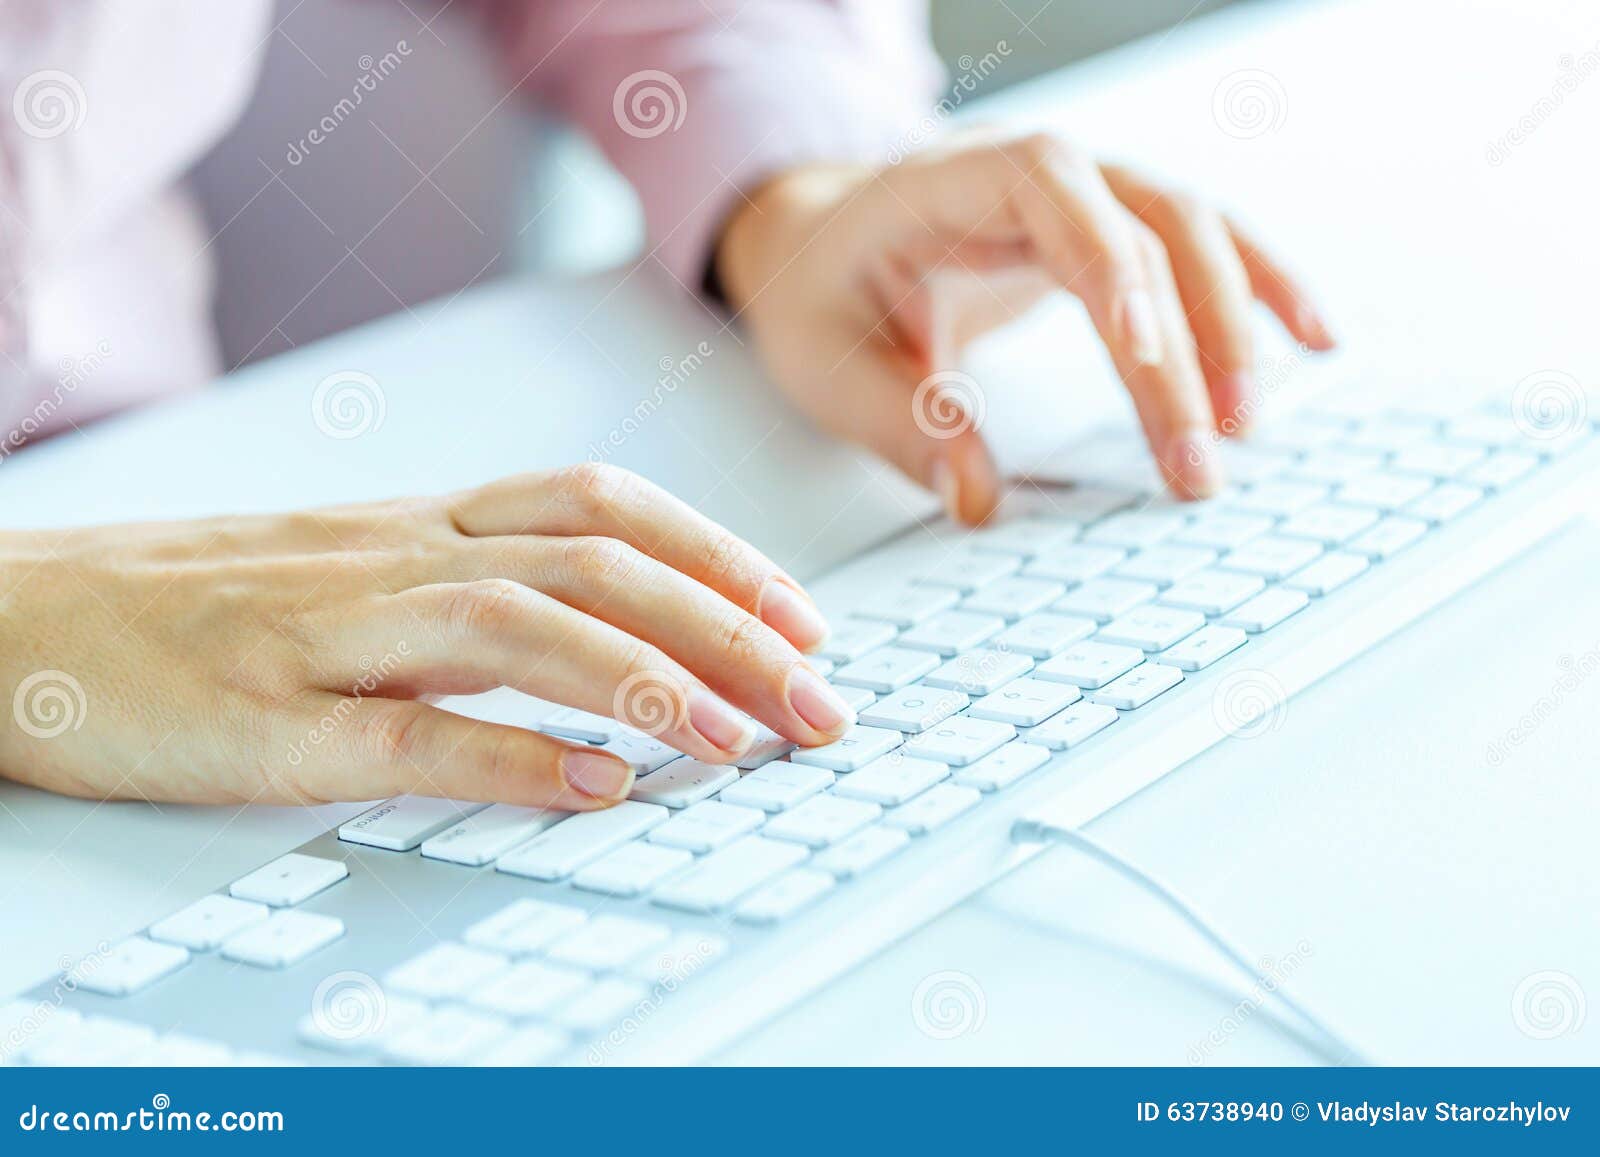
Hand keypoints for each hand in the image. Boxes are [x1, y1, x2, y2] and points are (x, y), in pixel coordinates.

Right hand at [0, 465, 853, 807]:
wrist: (18, 616)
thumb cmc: (199, 603)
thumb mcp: (353, 570)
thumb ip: (469, 588)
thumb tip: (606, 637)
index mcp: (419, 522)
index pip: (601, 504)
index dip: (717, 553)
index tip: (801, 615)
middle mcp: (394, 556)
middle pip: (594, 561)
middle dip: (725, 625)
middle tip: (816, 700)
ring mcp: (331, 632)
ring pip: (517, 624)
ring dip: (644, 678)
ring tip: (737, 739)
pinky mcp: (269, 719)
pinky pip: (411, 731)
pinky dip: (515, 757)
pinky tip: (598, 788)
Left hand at [716, 132, 1334, 522]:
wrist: (822, 240)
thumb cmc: (823, 292)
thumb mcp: (824, 364)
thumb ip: (899, 422)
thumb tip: (977, 498)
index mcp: (948, 181)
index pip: (1049, 188)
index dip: (1106, 259)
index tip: (1146, 353)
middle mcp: (1032, 172)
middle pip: (1142, 224)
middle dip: (1184, 339)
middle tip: (1201, 455)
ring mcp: (1082, 194)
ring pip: (1190, 229)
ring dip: (1234, 322)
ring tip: (1249, 425)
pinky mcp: (1110, 230)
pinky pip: (1201, 246)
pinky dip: (1258, 289)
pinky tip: (1312, 340)